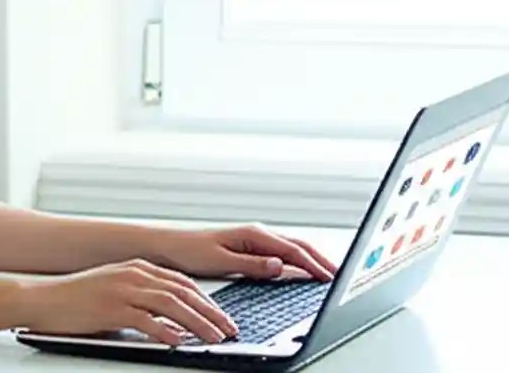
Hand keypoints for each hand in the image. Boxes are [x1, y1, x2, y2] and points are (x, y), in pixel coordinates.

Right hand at [19, 258, 238, 345]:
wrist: (43, 298)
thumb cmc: (76, 298)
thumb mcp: (114, 287)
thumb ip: (141, 295)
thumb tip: (169, 316)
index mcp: (137, 267)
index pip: (182, 282)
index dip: (206, 299)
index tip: (222, 315)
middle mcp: (133, 274)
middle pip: (183, 292)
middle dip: (211, 312)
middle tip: (228, 329)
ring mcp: (123, 290)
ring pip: (171, 305)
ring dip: (198, 322)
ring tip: (214, 338)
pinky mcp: (112, 308)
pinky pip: (147, 321)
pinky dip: (167, 331)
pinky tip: (180, 342)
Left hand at [152, 224, 338, 281]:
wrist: (170, 245)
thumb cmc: (190, 250)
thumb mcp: (221, 261)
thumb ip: (252, 264)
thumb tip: (280, 265)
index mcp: (252, 234)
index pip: (292, 250)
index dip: (313, 264)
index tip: (329, 275)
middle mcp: (256, 233)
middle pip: (297, 245)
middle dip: (319, 259)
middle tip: (338, 275)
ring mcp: (254, 238)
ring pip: (291, 247)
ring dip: (311, 258)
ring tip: (328, 272)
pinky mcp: (250, 246)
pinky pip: (281, 252)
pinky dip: (297, 259)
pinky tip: (302, 268)